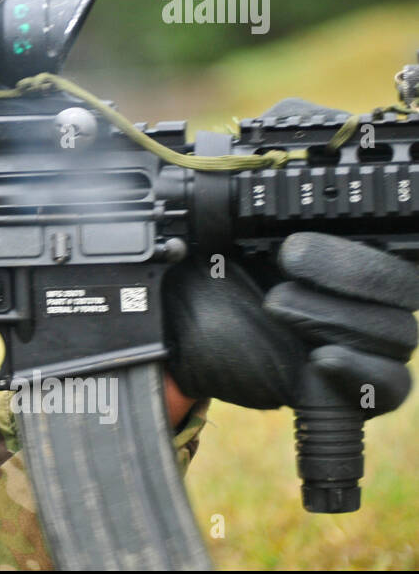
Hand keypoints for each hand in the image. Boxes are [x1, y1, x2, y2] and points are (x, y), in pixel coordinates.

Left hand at [163, 232, 418, 414]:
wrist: (178, 343)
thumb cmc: (204, 284)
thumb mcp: (223, 241)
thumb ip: (259, 214)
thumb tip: (272, 183)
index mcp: (344, 249)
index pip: (397, 237)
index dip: (383, 228)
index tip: (317, 230)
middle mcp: (363, 296)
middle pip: (407, 284)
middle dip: (353, 269)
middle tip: (290, 259)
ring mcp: (363, 344)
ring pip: (399, 333)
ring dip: (337, 318)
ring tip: (277, 306)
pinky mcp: (354, 389)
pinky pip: (390, 385)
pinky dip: (361, 371)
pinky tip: (320, 360)